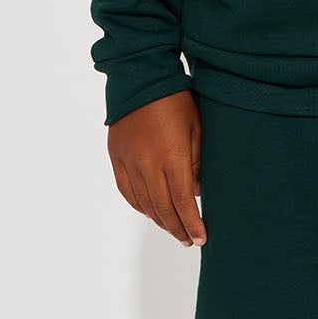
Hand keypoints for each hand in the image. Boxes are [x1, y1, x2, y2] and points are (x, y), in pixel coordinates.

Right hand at [106, 89, 206, 245]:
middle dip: (178, 228)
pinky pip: (126, 190)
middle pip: (163, 208)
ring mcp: (128, 161)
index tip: (201, 238)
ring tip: (173, 229)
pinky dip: (139, 205)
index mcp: (171, 157)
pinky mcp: (116, 156)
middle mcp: (147, 164)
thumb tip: (195, 192)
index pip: (183, 202)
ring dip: (159, 220)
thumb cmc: (176, 100)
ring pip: (143, 203)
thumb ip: (198, 163)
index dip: (192, 224)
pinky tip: (150, 211)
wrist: (141, 78)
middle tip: (188, 240)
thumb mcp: (197, 129)